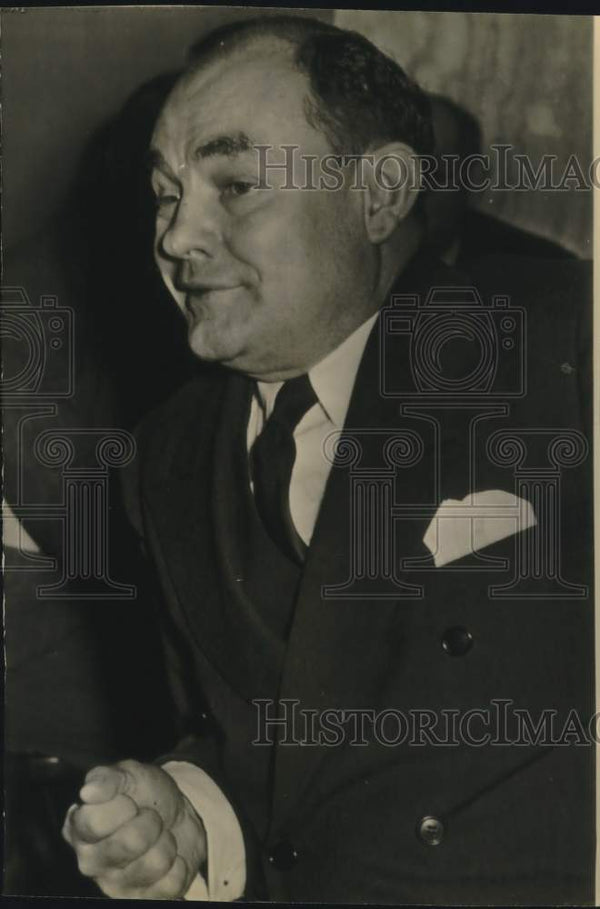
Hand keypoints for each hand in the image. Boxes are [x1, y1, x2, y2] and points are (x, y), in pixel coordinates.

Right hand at [62, 759, 206, 898]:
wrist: (178, 813)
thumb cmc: (146, 794)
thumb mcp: (129, 774)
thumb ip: (107, 778)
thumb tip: (87, 792)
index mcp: (79, 828)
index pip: (95, 822)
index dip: (122, 806)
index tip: (130, 800)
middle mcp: (91, 862)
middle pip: (129, 843)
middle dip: (151, 821)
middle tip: (150, 817)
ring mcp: (116, 885)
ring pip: (155, 863)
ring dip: (167, 842)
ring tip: (159, 837)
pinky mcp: (143, 899)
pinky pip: (172, 882)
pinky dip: (180, 864)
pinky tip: (169, 858)